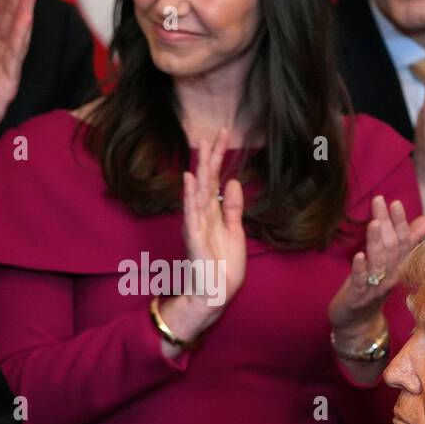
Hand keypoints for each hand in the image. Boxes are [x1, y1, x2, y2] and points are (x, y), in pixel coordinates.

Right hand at [155, 127, 245, 354]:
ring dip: (201, 169)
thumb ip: (233, 207)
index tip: (224, 134)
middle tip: (215, 132)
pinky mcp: (194, 238)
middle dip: (210, 156)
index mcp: (213, 212)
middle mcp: (202, 214)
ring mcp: (196, 225)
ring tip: (202, 147)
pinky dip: (190, 197)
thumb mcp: (234, 231)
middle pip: (206, 179)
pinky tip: (189, 180)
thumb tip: (233, 181)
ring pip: (198, 191)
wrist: (215, 292)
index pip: (215, 178)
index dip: (219, 157)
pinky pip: (191, 214)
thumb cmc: (223, 265)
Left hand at [329, 196, 424, 336]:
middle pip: (391, 248)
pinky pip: (360, 281)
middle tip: (381, 201)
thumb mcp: (392, 261)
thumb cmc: (374, 287)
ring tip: (375, 223)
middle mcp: (390, 276)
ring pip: (378, 263)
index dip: (400, 222)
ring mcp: (374, 287)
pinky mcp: (358, 296)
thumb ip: (410, 238)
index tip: (396, 202)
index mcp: (398, 266)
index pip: (403, 241)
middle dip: (387, 224)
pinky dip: (359, 269)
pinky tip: (358, 256)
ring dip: (376, 242)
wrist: (357, 322)